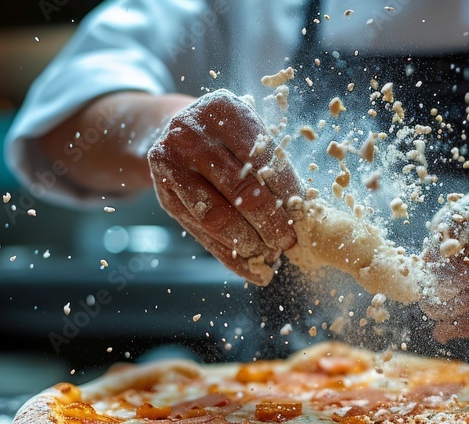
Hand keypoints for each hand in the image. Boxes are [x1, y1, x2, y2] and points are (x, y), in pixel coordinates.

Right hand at [148, 90, 299, 284]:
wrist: (170, 133)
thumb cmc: (223, 136)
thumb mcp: (245, 132)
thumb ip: (268, 162)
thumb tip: (301, 208)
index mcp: (222, 110)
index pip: (261, 159)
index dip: (286, 192)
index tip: (303, 215)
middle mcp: (190, 133)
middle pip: (240, 190)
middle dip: (270, 222)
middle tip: (289, 241)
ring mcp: (171, 165)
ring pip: (217, 216)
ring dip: (249, 242)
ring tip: (271, 255)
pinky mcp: (164, 195)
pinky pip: (201, 234)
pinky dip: (230, 257)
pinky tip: (252, 269)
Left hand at [420, 185, 468, 342]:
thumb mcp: (461, 213)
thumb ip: (444, 234)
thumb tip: (427, 264)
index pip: (465, 232)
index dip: (439, 254)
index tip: (422, 267)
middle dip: (446, 284)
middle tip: (423, 295)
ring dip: (455, 309)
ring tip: (430, 312)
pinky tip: (446, 331)